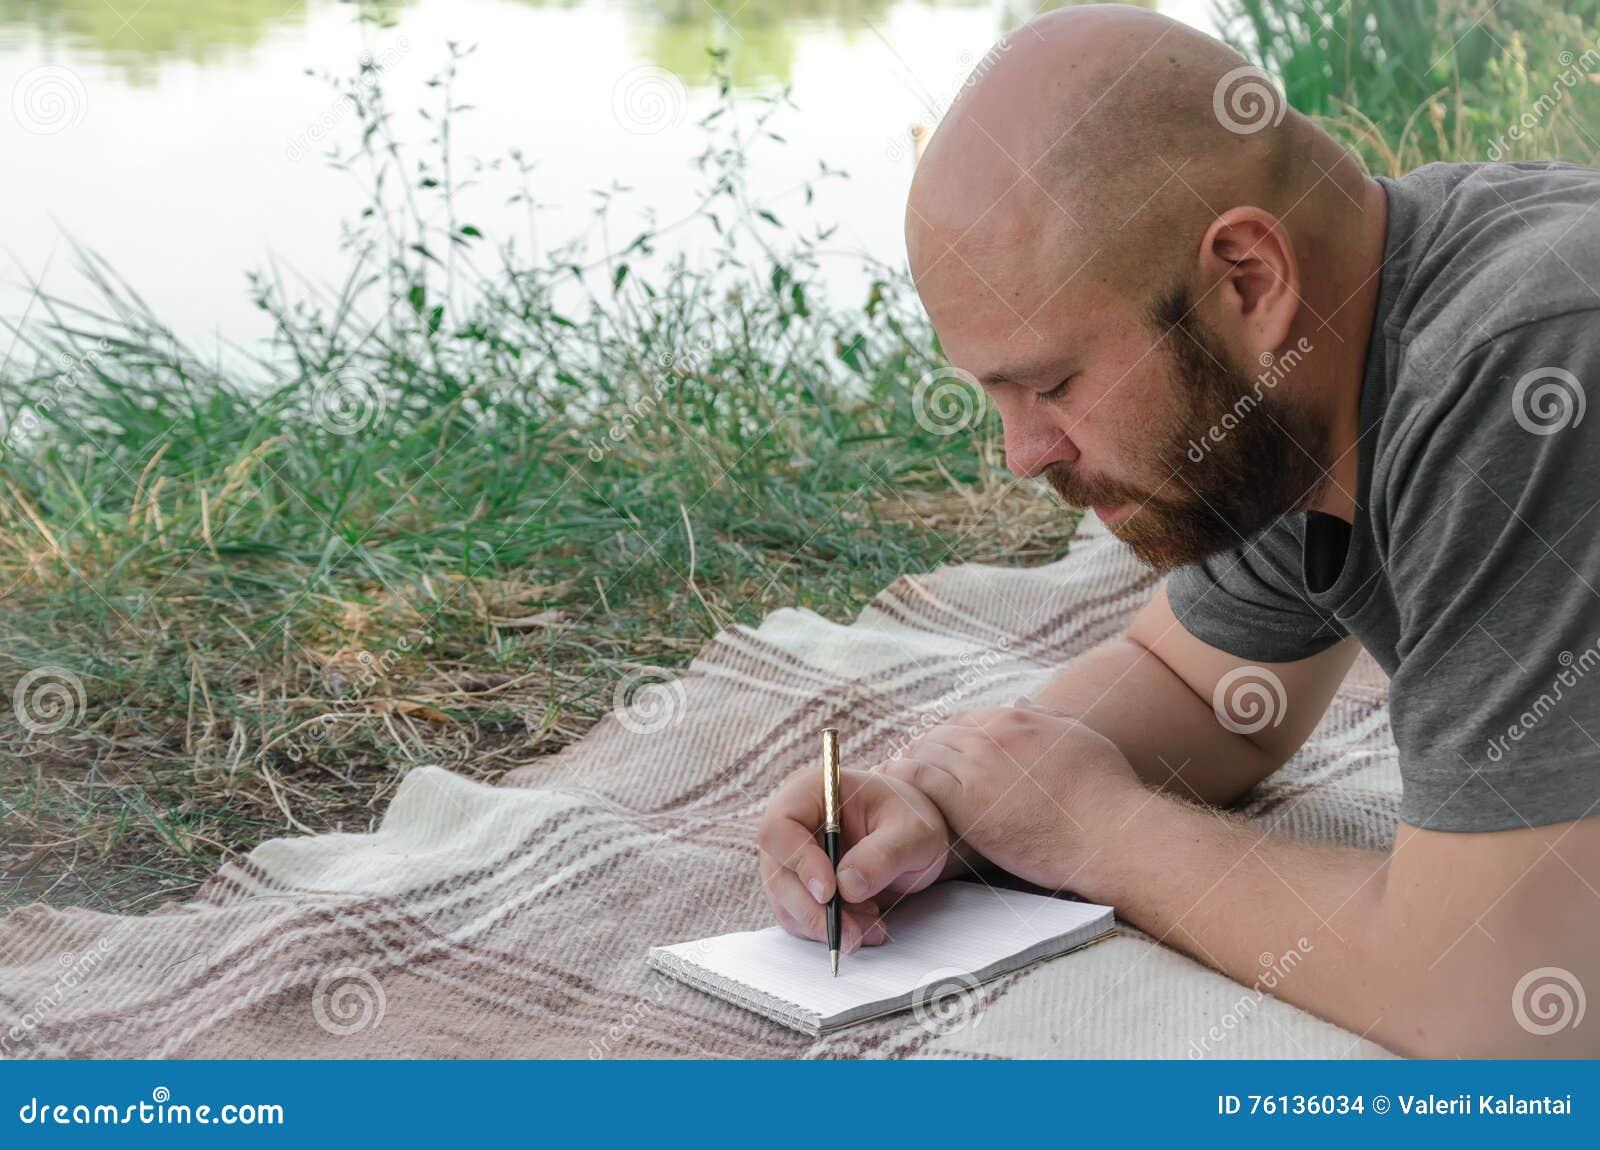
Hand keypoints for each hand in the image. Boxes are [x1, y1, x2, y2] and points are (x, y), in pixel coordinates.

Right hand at [758, 765, 964, 952]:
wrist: (915, 837)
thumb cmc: (913, 820)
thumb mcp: (912, 832)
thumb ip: (882, 855)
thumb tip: (847, 887)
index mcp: (810, 792)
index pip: (779, 828)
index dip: (798, 862)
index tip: (830, 892)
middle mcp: (792, 825)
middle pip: (777, 873)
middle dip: (813, 910)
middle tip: (851, 933)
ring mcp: (791, 859)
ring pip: (787, 903)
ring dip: (825, 926)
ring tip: (871, 927)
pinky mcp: (800, 888)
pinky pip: (801, 918)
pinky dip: (830, 931)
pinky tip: (864, 925)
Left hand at [876, 697, 1142, 893]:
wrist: (1107, 833)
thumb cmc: (1106, 792)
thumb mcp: (1082, 738)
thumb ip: (1049, 718)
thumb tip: (1021, 701)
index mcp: (1018, 718)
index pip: (967, 719)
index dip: (951, 737)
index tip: (943, 754)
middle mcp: (992, 734)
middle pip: (941, 734)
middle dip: (926, 750)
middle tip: (909, 768)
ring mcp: (976, 765)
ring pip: (925, 752)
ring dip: (911, 765)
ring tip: (895, 781)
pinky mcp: (964, 800)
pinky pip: (918, 780)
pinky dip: (903, 782)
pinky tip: (895, 793)